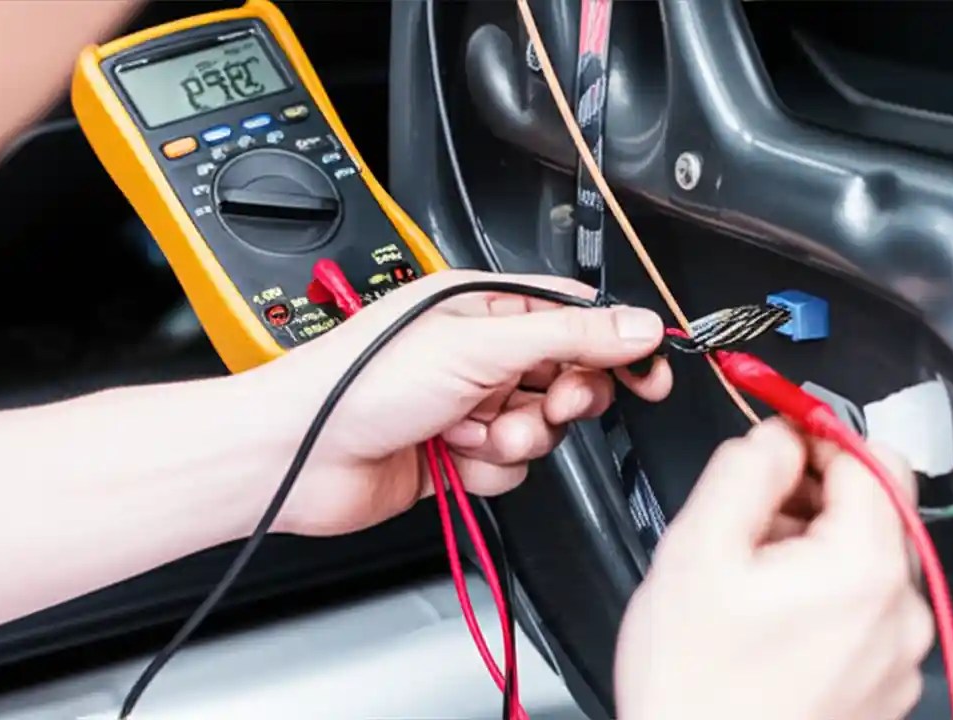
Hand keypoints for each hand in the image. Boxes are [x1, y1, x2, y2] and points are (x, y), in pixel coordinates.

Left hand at [246, 269, 672, 535]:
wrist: (301, 456)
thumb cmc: (359, 381)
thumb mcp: (479, 345)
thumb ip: (568, 336)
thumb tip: (636, 325)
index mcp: (484, 306)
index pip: (577, 318)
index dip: (618, 345)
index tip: (651, 370)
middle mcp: (481, 353)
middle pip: (568, 377)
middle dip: (559, 400)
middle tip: (543, 403)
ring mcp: (471, 405)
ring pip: (542, 429)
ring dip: (514, 437)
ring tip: (470, 430)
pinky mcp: (460, 453)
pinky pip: (511, 467)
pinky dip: (487, 467)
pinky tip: (450, 455)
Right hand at [614, 419, 932, 719]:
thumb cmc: (693, 684)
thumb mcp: (697, 550)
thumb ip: (747, 468)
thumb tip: (780, 434)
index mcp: (866, 568)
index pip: (873, 458)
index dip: (819, 438)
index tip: (775, 445)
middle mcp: (902, 612)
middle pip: (874, 509)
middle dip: (812, 499)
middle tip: (746, 526)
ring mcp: (899, 658)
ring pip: (866, 561)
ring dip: (814, 550)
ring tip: (751, 585)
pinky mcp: (885, 688)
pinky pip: (865, 614)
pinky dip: (825, 599)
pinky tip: (771, 625)